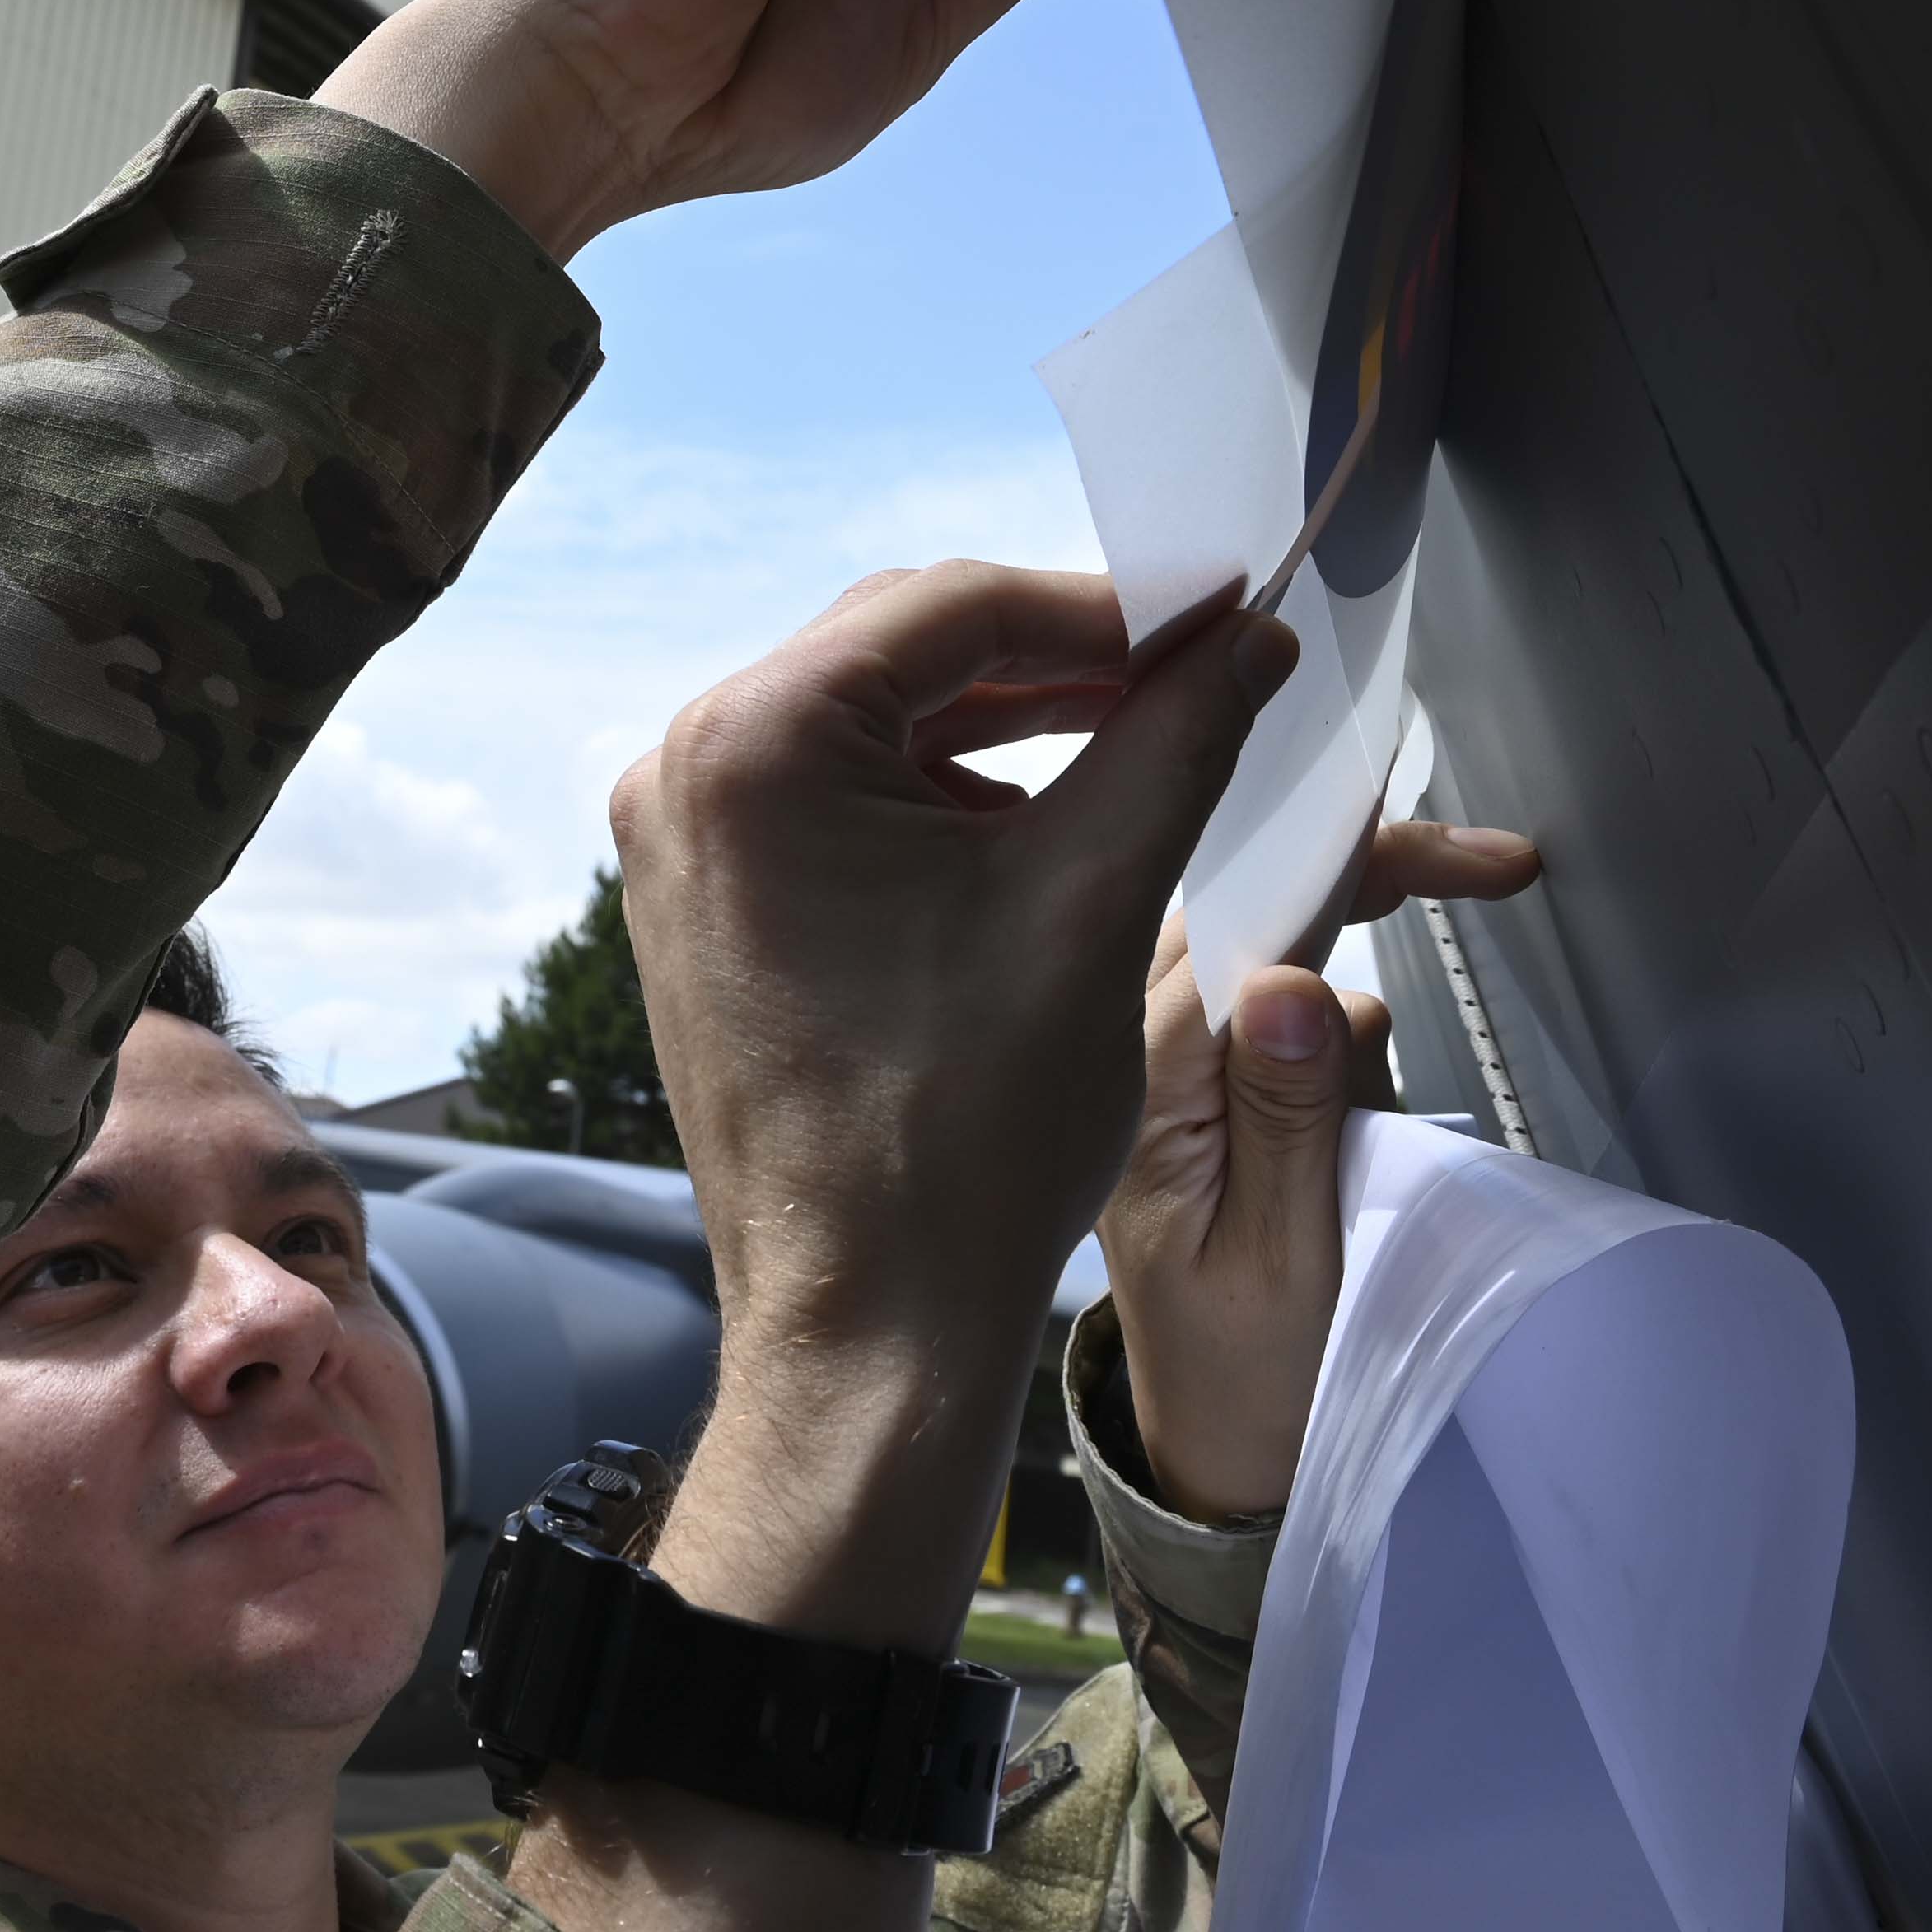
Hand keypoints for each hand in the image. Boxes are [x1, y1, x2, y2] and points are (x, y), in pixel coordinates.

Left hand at [602, 564, 1296, 1644]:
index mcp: (750, 748)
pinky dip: (948, 795)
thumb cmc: (963, 1139)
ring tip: (1153, 737)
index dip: (1112, 603)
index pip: (955, 606)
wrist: (869, 1327)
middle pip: (905, 649)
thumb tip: (1248, 640)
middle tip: (1205, 671)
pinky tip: (1053, 818)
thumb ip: (1177, 740)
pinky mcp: (708, 903)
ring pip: (878, 724)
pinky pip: (839, 800)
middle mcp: (684, 773)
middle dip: (1064, 656)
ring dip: (1014, 724)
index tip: (1228, 614)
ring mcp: (682, 843)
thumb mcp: (1095, 903)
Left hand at [1101, 822, 1542, 1522]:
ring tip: (1367, 1127)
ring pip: (1268, 962)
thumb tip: (1292, 979)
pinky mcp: (1191, 1097)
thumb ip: (1287, 1119)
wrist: (1208, 1455)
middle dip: (1363, 880)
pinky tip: (1354, 1131)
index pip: (1225, 924)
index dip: (1335, 859)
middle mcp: (1126, 1061)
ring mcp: (1156, 1074)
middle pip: (1241, 907)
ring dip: (1350, 1000)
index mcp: (1134, 1091)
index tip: (1448, 843)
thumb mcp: (1282, 1261)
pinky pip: (1274, 1025)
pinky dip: (1336, 1046)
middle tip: (1493, 869)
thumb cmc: (1236, 1381)